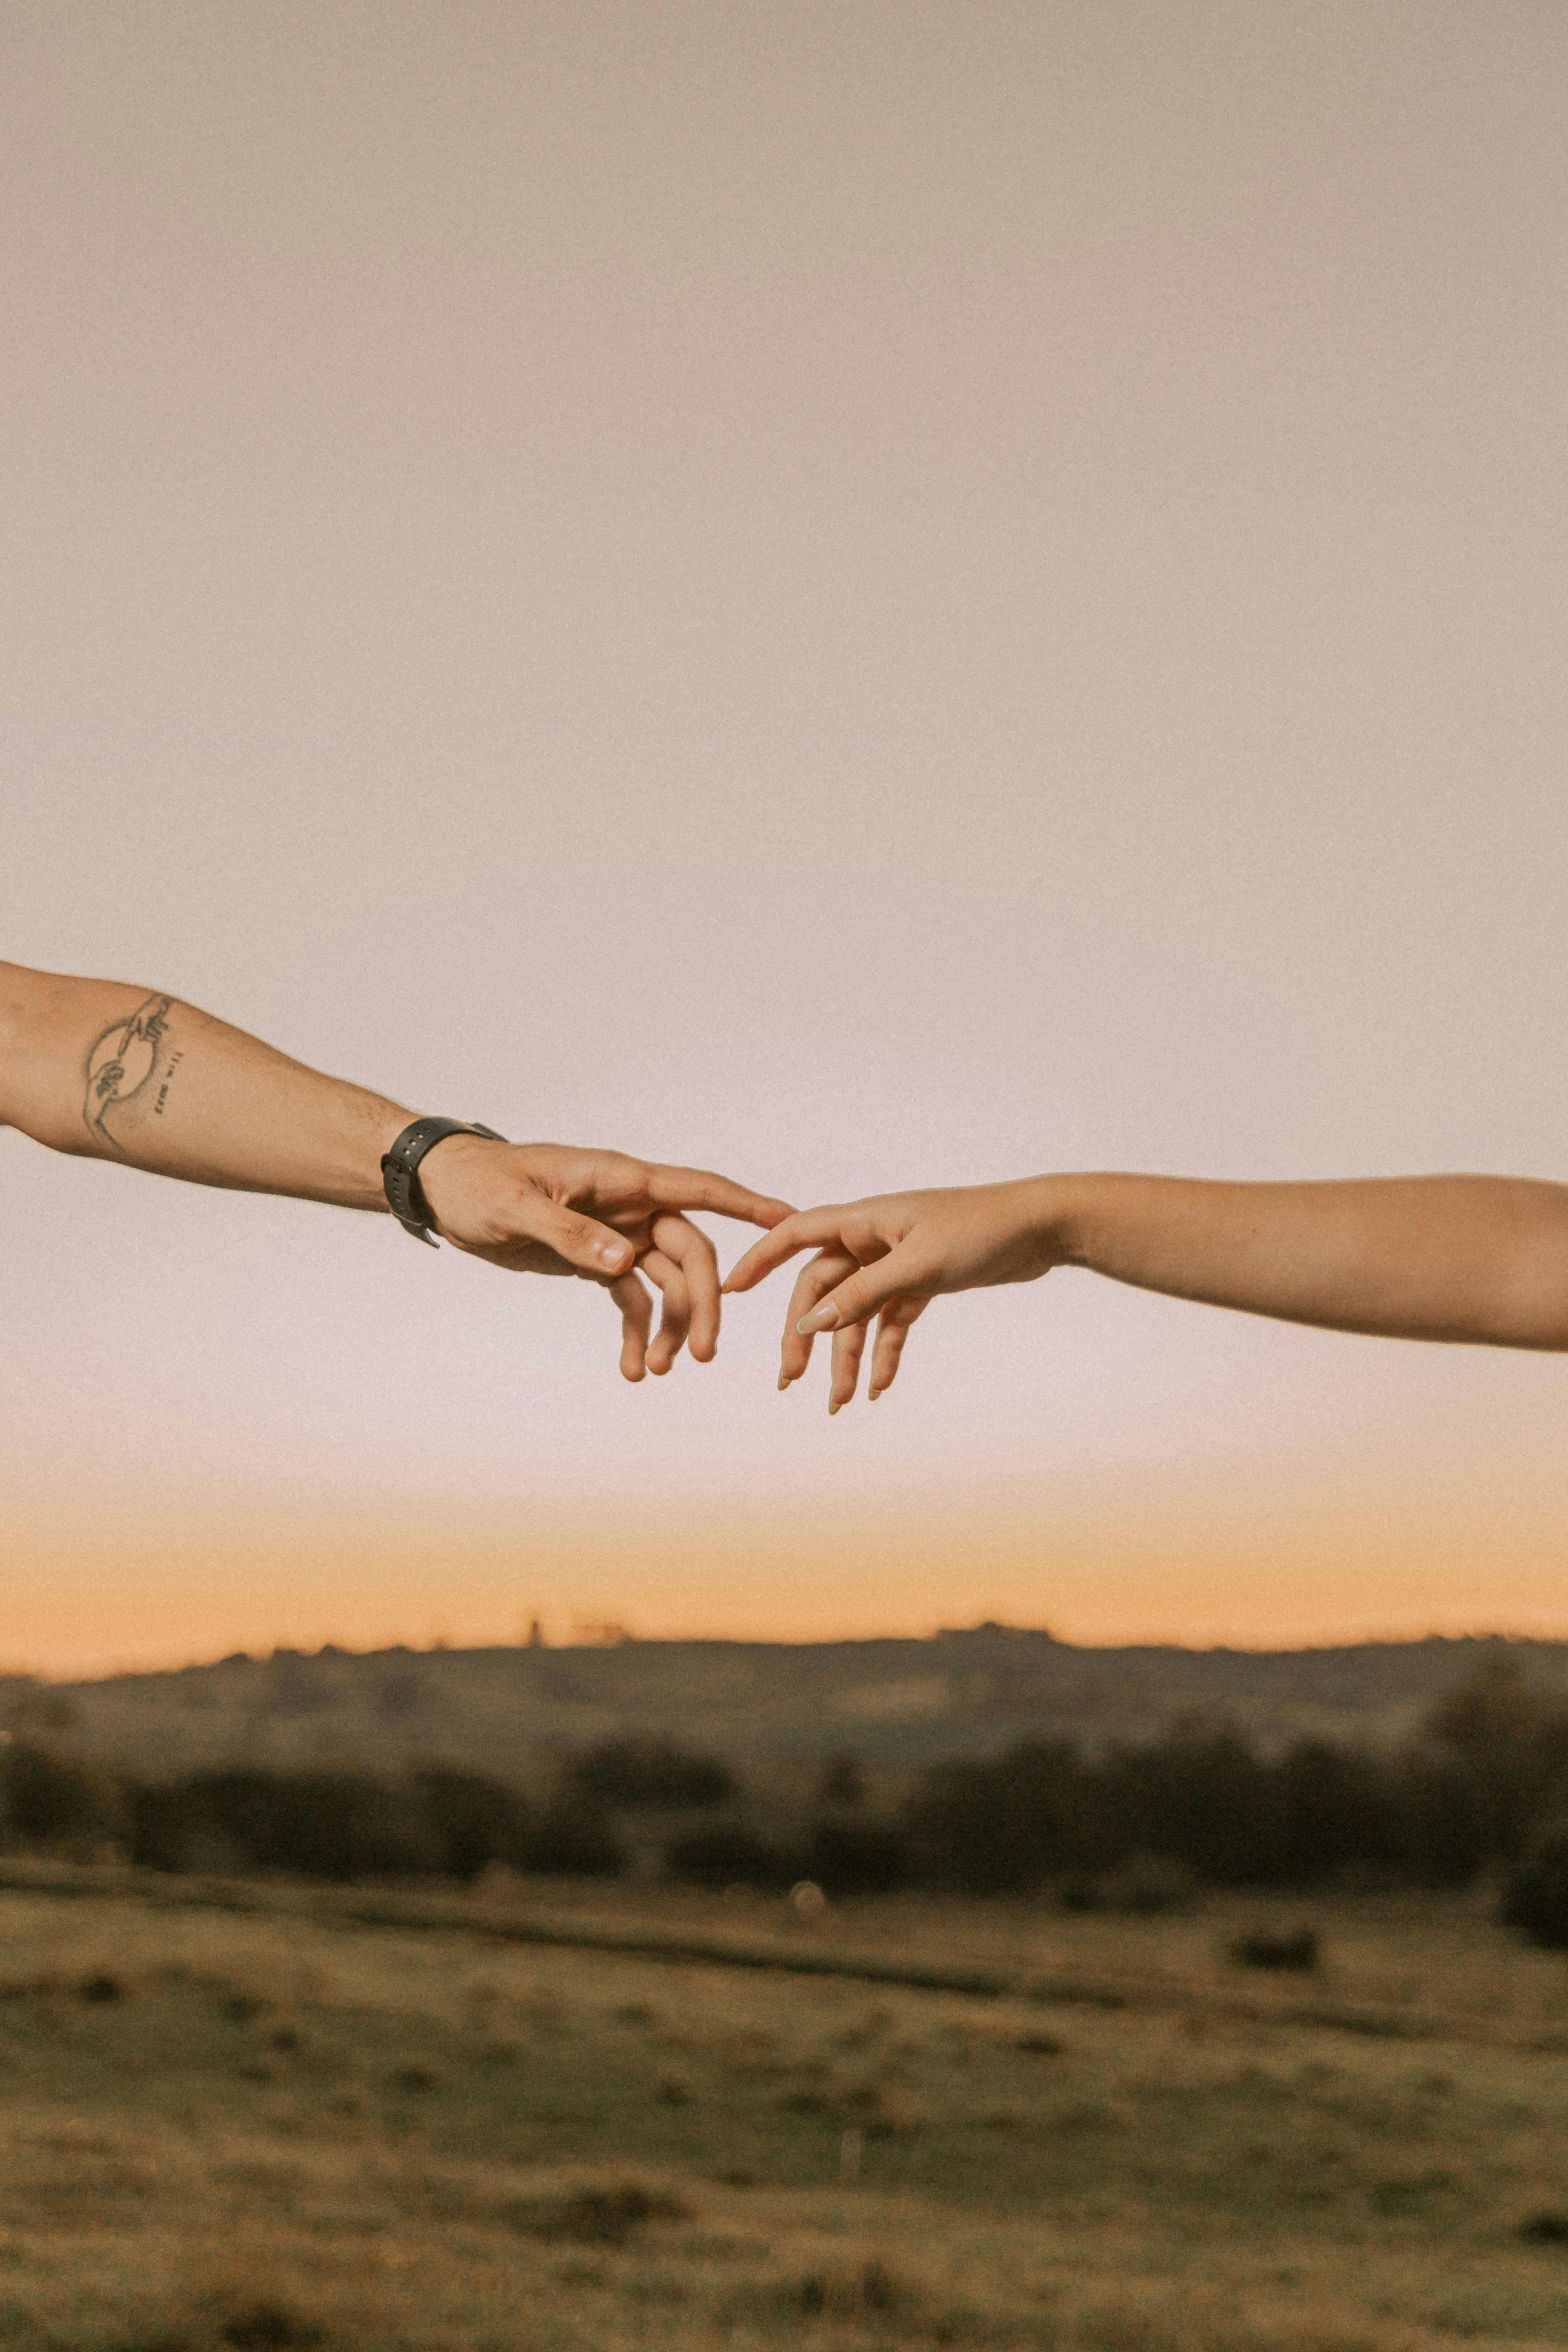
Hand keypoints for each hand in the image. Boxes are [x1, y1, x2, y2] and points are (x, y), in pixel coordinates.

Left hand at [419, 1138, 792, 1380]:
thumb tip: (624, 1262)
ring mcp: (618, 1233)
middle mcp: (630, 1206)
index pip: (698, 1189)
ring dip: (670, 1328)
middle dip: (703, 1304)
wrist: (447, 1189)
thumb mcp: (516, 1207)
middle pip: (690, 1254)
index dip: (748, 1206)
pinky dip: (637, 1333)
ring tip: (657, 1371)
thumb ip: (571, 1233)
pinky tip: (633, 1369)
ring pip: (666, 1284)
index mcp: (620, 1179)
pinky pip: (633, 1300)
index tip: (790, 1222)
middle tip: (703, 1355)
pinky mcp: (599, 1259)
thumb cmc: (479, 1184)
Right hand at [723, 1178, 1059, 1408]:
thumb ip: (861, 1295)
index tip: (729, 1290)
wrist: (1041, 1228)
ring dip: (846, 1356)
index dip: (760, 1261)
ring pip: (857, 1314)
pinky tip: (878, 1386)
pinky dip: (883, 1353)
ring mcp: (898, 1263)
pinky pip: (891, 1323)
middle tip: (791, 1380)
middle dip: (806, 1336)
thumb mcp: (916, 1266)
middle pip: (823, 1289)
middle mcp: (874, 1239)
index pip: (796, 1236)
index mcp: (864, 1220)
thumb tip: (809, 1323)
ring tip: (839, 1402)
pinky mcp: (923, 1283)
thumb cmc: (981, 1230)